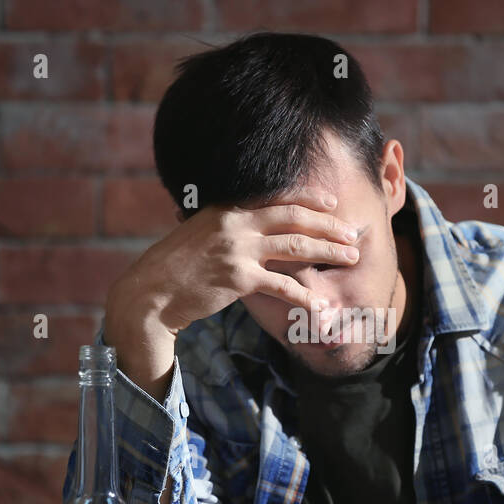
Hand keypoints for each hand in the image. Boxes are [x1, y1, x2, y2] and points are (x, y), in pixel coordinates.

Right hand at [103, 187, 359, 396]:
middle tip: (354, 234)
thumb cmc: (174, 268)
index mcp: (227, 209)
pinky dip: (304, 296)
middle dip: (329, 225)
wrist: (149, 293)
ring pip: (296, 246)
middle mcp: (235, 224)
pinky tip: (321, 305)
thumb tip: (251, 229)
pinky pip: (282, 285)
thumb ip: (226, 228)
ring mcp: (238, 250)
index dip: (310, 200)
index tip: (333, 204)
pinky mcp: (239, 279)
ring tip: (351, 258)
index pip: (277, 198)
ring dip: (328, 251)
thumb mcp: (199, 235)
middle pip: (295, 218)